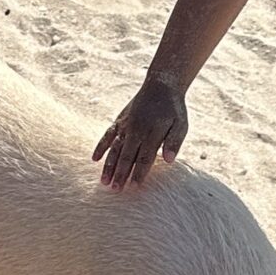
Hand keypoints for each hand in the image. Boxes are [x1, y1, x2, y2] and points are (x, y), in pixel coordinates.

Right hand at [94, 76, 188, 190]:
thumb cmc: (173, 109)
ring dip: (109, 165)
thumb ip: (174, 142)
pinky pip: (107, 134)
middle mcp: (137, 130)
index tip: (134, 187)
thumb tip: (169, 160)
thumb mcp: (181, 124)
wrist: (161, 85)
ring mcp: (126, 125)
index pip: (144, 157)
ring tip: (104, 181)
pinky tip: (94, 159)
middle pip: (127, 156)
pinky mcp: (119, 120)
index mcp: (153, 132)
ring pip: (115, 148)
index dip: (139, 172)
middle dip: (120, 174)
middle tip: (115, 190)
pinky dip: (101, 146)